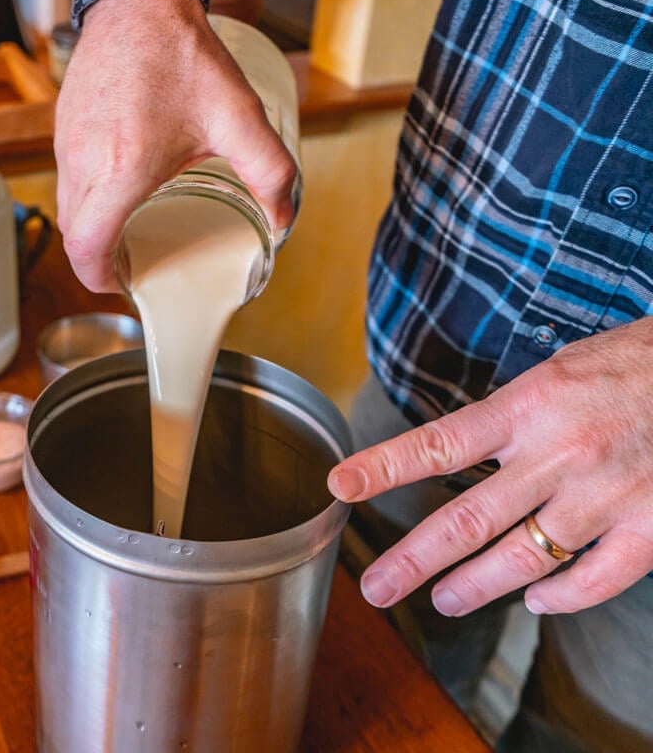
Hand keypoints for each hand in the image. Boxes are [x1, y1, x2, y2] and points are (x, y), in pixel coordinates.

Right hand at [53, 0, 297, 291]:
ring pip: (68, 208)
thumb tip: (284, 214)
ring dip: (92, 228)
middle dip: (98, 260)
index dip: (98, 278)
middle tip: (131, 265)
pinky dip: (86, 198)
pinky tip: (119, 186)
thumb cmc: (182, 57)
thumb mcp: (239, 116)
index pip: (86, 246)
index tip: (121, 282)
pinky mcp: (63, 129)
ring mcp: (68, 145)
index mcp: (123, 170)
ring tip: (128, 229)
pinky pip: (67, 179)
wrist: (141, 5)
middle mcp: (85, 162)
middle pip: (74, 235)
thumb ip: (270, 170)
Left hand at [329, 317, 652, 615]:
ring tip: (445, 600)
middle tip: (377, 588)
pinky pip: (594, 577)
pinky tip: (536, 600)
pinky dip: (560, 596)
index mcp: (529, 405)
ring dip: (476, 585)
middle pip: (468, 519)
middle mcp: (559, 452)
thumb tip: (457, 454)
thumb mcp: (557, 373)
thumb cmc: (633, 365)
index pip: (440, 444)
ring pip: (523, 557)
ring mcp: (607, 493)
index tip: (342, 487)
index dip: (385, 468)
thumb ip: (509, 418)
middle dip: (414, 559)